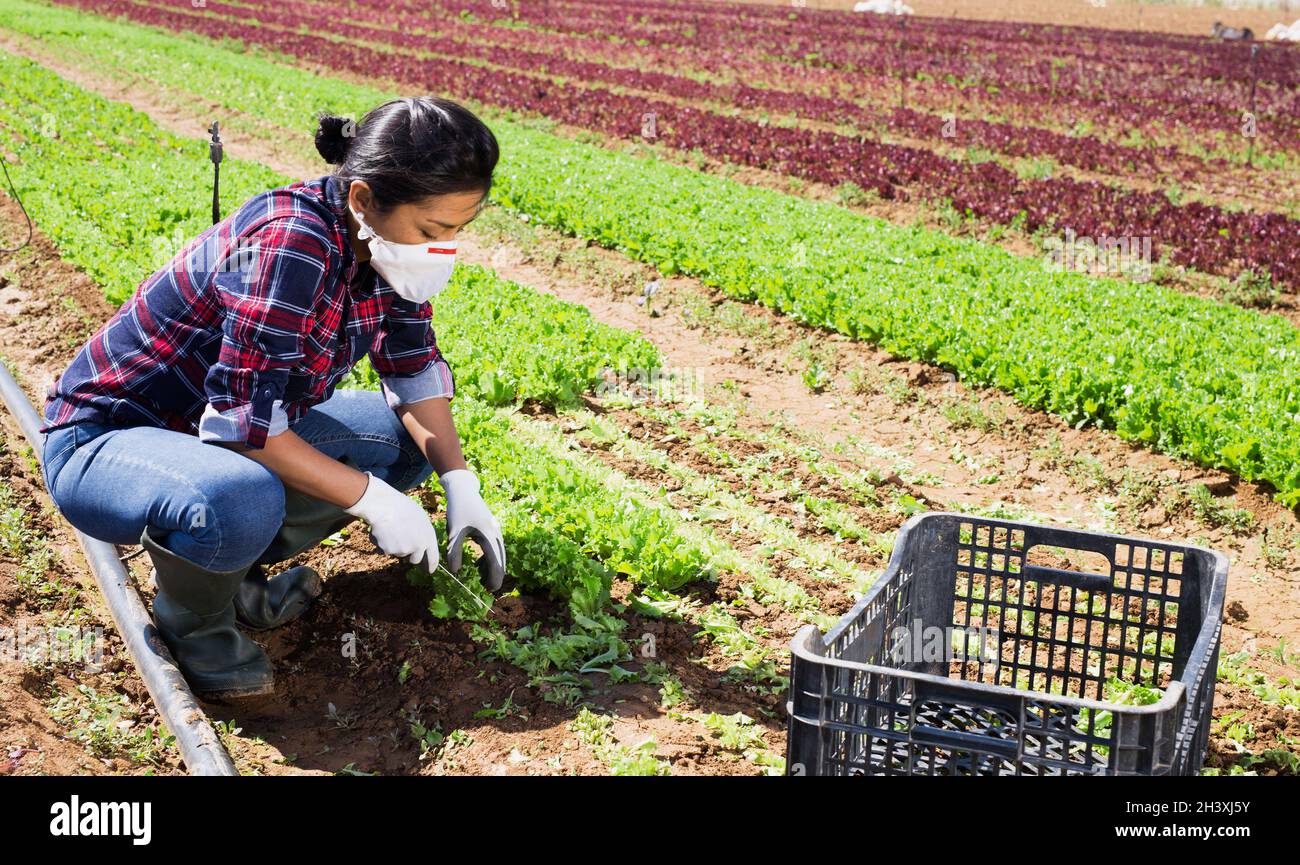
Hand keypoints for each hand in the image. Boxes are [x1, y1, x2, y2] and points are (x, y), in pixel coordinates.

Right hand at [343, 472, 439, 568]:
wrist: (384, 506)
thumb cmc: (403, 508)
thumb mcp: (421, 519)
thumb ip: (423, 534)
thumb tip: (420, 545)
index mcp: (429, 538)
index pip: (433, 558)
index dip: (430, 566)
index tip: (429, 571)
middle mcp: (417, 547)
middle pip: (414, 559)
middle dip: (410, 554)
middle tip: (403, 540)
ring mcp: (402, 551)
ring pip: (399, 553)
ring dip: (395, 545)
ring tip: (392, 528)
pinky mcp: (388, 551)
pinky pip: (385, 549)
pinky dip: (383, 543)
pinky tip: (382, 530)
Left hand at [439, 469, 505, 590]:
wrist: (463, 491)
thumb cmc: (458, 510)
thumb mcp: (454, 532)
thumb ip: (454, 552)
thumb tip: (455, 571)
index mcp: (489, 536)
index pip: (496, 562)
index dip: (494, 577)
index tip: (491, 590)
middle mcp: (496, 535)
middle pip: (501, 560)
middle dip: (495, 575)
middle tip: (488, 590)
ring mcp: (495, 532)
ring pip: (498, 555)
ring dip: (492, 568)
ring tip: (483, 581)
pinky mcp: (491, 530)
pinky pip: (493, 548)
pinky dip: (488, 559)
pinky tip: (479, 566)